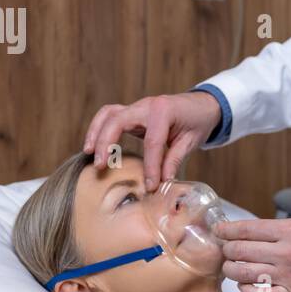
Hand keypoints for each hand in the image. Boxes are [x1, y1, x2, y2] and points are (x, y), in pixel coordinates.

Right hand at [82, 92, 221, 187]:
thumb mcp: (191, 141)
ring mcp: (138, 106)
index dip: (150, 166)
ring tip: (88, 154)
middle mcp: (147, 105)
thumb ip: (174, 160)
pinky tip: (92, 145)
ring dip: (96, 133)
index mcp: (165, 111)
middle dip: (106, 143)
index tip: (149, 186)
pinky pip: (109, 115)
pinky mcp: (132, 112)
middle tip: (100, 166)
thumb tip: (162, 182)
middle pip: (118, 121)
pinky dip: (98, 128)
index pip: (152, 141)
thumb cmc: (197, 122)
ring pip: (108, 114)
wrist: (202, 105)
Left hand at [214, 217, 290, 291]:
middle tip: (226, 250)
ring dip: (231, 269)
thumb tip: (245, 232)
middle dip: (227, 250)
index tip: (220, 231)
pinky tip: (244, 285)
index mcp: (288, 232)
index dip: (227, 230)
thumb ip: (274, 229)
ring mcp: (287, 276)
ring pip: (244, 273)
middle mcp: (285, 253)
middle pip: (240, 251)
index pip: (246, 229)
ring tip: (231, 267)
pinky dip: (245, 290)